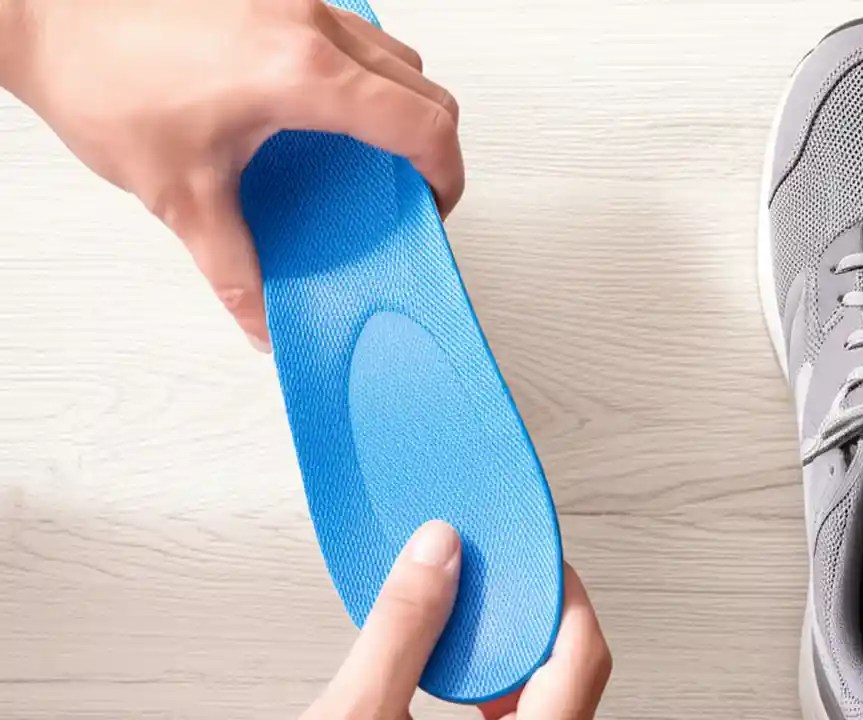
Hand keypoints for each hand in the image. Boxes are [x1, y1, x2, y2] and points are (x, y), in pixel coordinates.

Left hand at [0, 0, 463, 349]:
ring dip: (398, 103)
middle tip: (405, 188)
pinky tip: (317, 106)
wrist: (43, 13)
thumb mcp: (178, 192)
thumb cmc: (100, 75)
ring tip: (364, 150)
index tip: (433, 206)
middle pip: (426, 86)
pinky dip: (359, 72)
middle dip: (432, 144)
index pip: (423, 124)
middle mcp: (312, 23)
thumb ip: (234, 267)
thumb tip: (262, 317)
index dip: (447, 175)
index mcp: (304, 74)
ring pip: (394, 52)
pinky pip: (351, 30)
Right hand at [304, 521, 611, 719]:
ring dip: (511, 663)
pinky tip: (453, 685)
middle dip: (530, 625)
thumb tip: (437, 554)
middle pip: (571, 680)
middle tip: (491, 584)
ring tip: (464, 633)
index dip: (559, 596)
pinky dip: (496, 698)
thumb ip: (402, 632)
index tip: (530, 557)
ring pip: (548, 706)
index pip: (580, 659)